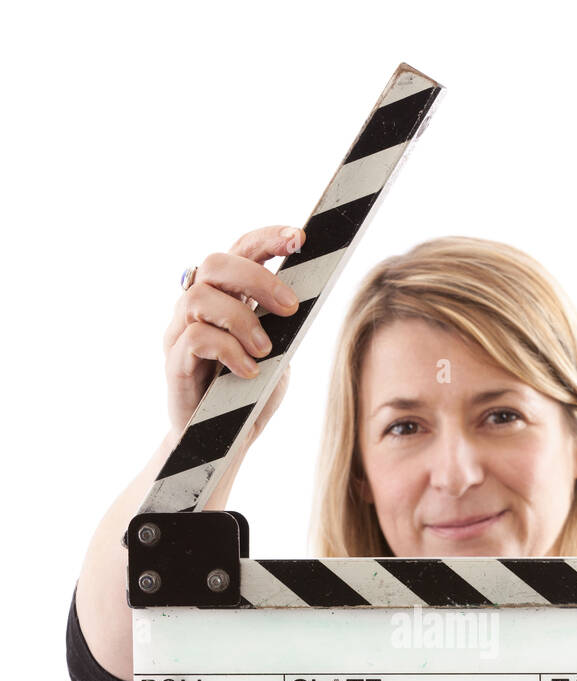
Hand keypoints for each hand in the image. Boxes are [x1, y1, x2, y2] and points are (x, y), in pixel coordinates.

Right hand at [161, 223, 305, 441]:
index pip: (240, 251)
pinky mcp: (173, 361)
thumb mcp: (278, 357)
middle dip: (258, 278)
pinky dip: (229, 351)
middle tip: (290, 308)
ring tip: (264, 352)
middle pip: (216, 263)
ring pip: (202, 297)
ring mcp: (180, 331)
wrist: (223, 442)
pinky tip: (248, 372)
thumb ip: (283, 328)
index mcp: (226, 298)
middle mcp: (197, 306)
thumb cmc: (249, 396)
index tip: (298, 238)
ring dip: (242, 320)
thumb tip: (298, 300)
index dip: (266, 238)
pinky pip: (197, 337)